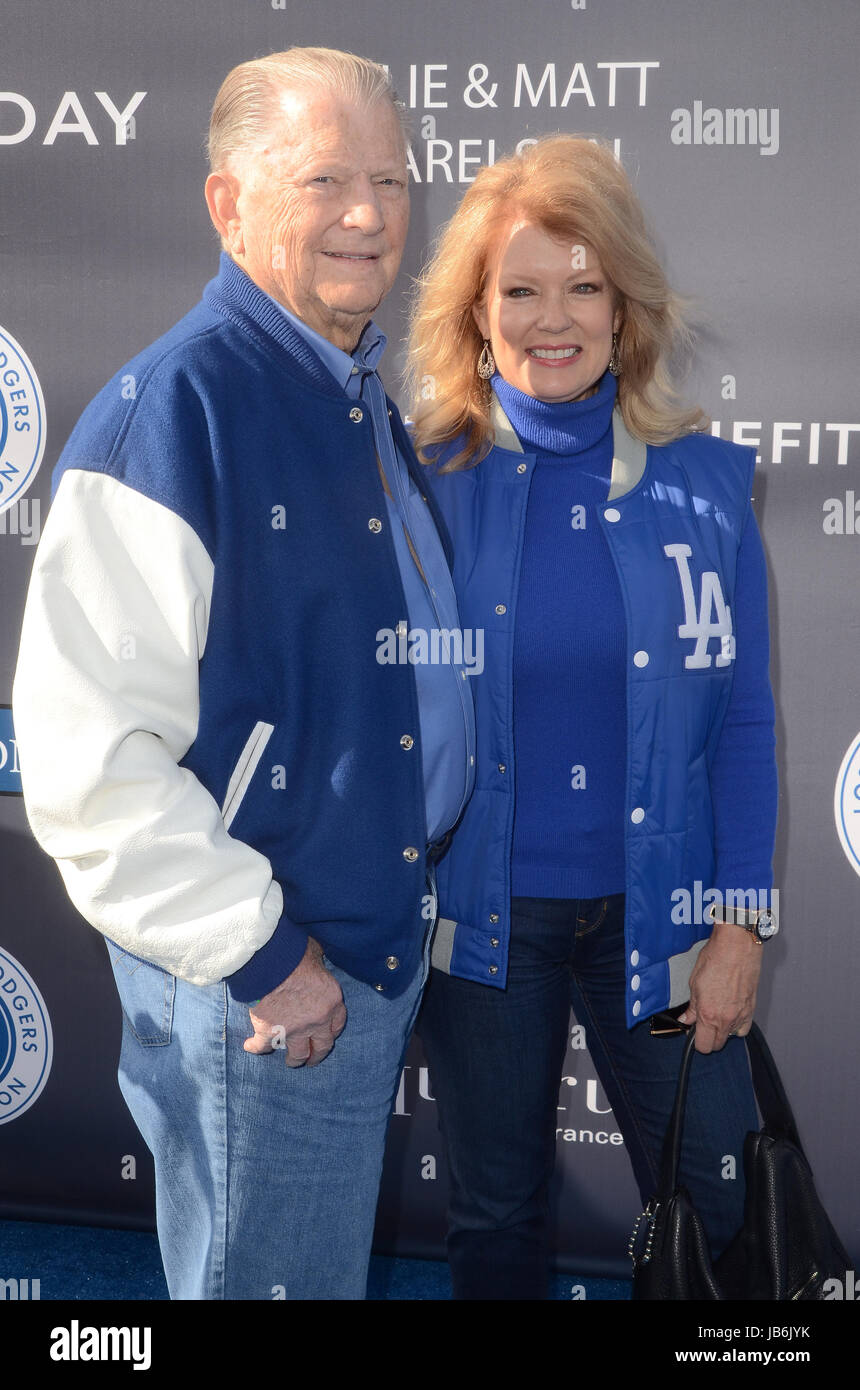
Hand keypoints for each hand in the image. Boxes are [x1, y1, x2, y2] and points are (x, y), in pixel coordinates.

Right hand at [244, 937, 346, 1066]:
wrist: (270, 963)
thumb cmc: (295, 954)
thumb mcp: (317, 955)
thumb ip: (319, 964)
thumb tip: (315, 960)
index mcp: (332, 1003)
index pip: (337, 1024)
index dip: (332, 1030)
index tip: (328, 1034)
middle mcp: (317, 1021)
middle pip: (321, 1047)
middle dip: (317, 1055)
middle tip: (312, 1059)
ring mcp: (293, 1031)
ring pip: (297, 1055)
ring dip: (294, 1059)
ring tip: (291, 1061)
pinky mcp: (269, 1034)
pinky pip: (262, 1047)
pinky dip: (255, 1048)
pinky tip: (250, 1047)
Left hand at [679, 920, 761, 1053]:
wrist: (737, 947)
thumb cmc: (715, 960)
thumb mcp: (694, 983)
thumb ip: (692, 1007)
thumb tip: (687, 1019)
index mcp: (708, 1014)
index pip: (703, 1046)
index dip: (696, 1042)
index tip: (694, 1032)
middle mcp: (726, 1019)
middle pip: (717, 1045)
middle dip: (709, 1039)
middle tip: (703, 1024)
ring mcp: (741, 1015)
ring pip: (731, 1037)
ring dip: (723, 1032)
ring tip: (718, 1016)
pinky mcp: (752, 1009)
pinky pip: (744, 1028)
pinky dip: (738, 1026)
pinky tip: (731, 1014)